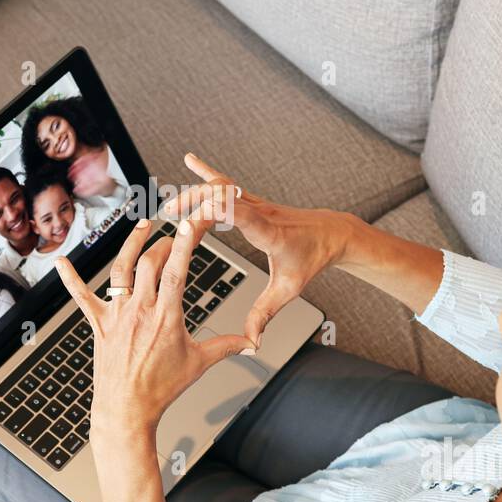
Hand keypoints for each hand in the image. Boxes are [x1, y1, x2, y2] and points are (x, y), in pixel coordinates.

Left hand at [54, 219, 251, 444]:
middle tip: (176, 233)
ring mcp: (117, 315)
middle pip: (149, 263)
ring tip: (143, 225)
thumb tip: (252, 343)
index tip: (191, 222)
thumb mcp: (199, 364)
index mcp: (166, 317)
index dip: (185, 243)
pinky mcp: (99, 324)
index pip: (177, 271)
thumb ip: (227, 347)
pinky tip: (60, 262)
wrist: (127, 409)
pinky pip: (82, 297)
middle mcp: (139, 310)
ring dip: (131, 244)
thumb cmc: (161, 388)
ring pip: (120, 270)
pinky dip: (71, 279)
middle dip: (164, 243)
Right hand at [163, 153, 347, 346]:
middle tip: (170, 216)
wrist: (331, 233)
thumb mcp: (289, 289)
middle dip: (195, 202)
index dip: (218, 211)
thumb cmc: (311, 258)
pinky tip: (191, 160)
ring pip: (223, 187)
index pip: (243, 215)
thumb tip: (252, 341)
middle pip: (225, 196)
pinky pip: (227, 182)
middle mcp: (261, 212)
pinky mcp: (252, 200)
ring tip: (170, 204)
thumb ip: (266, 314)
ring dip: (195, 192)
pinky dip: (207, 170)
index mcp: (270, 233)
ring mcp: (256, 202)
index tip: (192, 217)